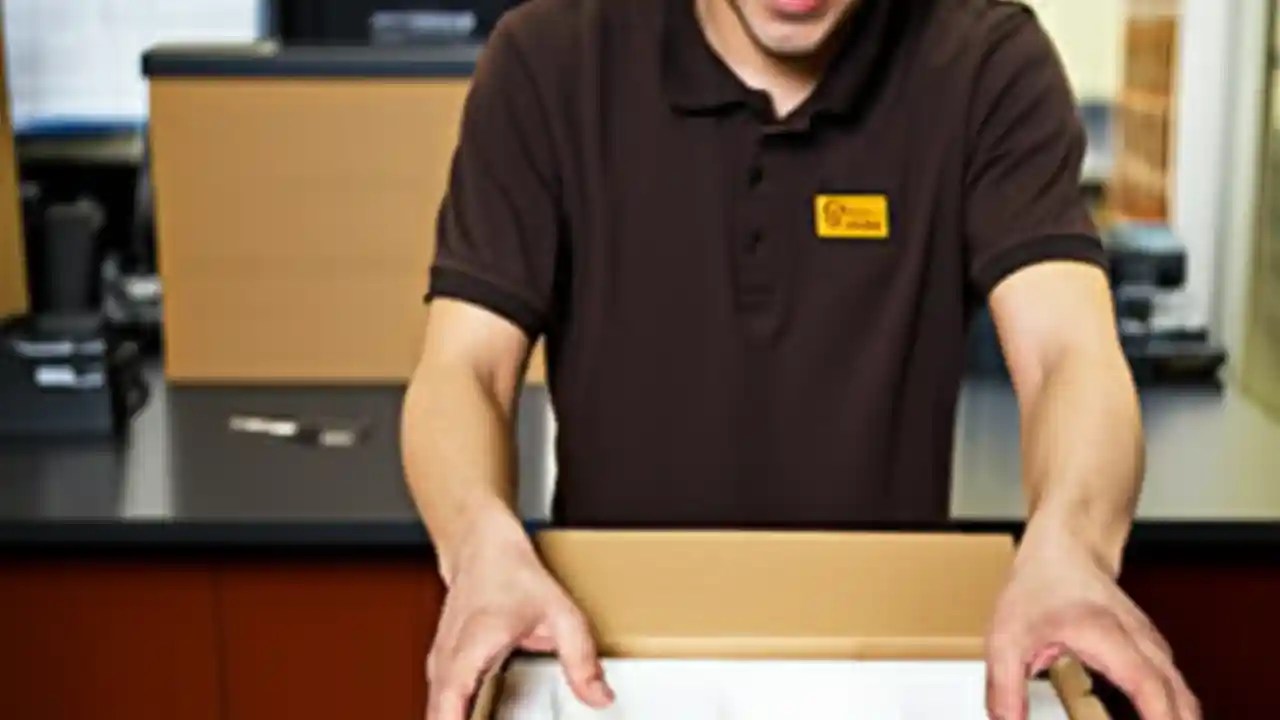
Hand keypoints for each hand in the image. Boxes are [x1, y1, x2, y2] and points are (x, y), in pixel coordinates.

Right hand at [426, 519, 613, 719]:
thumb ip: (581, 658)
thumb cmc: (510, 574)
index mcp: (470, 652)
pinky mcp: (442, 672)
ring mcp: (438, 668)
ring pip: (438, 717)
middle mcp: (446, 664)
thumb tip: (600, 697)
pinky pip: (442, 711)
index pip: (449, 713)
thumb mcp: (559, 613)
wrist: (481, 548)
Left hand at [985, 533, 1198, 719]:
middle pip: (1178, 697)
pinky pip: (1174, 685)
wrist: (1065, 547)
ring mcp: (1150, 643)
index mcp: (1107, 637)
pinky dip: (1174, 710)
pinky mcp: (1150, 648)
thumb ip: (1005, 684)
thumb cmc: (1040, 584)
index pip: (1148, 688)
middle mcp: (1139, 641)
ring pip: (1182, 692)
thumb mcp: (1006, 636)